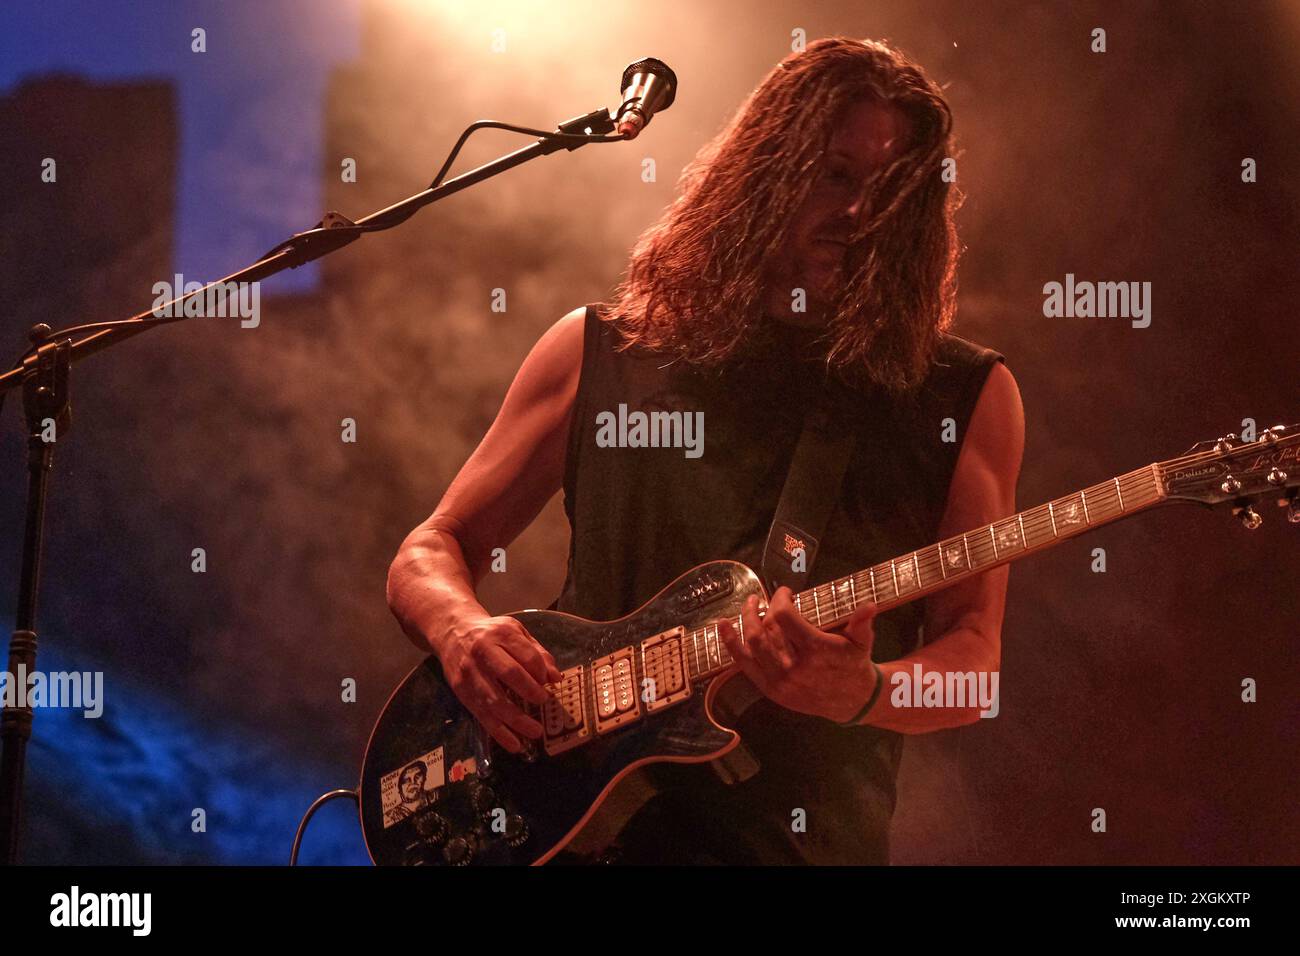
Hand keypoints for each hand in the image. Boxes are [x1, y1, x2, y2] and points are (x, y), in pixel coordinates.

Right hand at [436, 616, 562, 753]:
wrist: (452, 631)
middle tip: (543, 701)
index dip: (540, 671)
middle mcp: (484, 652)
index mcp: (502, 634)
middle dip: (530, 691)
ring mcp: (470, 673)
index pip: (527, 655)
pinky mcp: (461, 691)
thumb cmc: (490, 633)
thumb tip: (555, 678)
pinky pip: (481, 715)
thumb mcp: (515, 632)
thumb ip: (537, 653)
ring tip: (535, 731)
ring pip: (495, 700)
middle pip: (510, 674)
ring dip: (517, 719)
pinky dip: (499, 732)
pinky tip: (514, 744)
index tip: (548, 682)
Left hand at [719, 586, 880, 723]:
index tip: (785, 593)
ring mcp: (780, 680)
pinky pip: (745, 665)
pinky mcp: (771, 689)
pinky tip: (724, 626)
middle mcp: (795, 667)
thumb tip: (869, 605)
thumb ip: (862, 623)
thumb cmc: (854, 666)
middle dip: (758, 609)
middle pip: (763, 631)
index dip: (780, 599)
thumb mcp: (862, 643)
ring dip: (745, 621)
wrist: (850, 702)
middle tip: (761, 598)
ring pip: (752, 646)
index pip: (785, 617)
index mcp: (816, 651)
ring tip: (748, 606)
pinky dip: (731, 644)